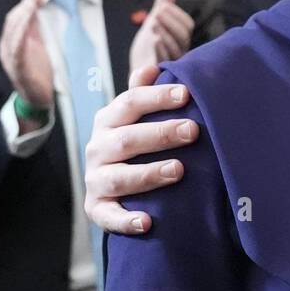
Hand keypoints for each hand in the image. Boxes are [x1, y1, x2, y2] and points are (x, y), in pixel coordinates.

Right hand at [0, 0, 53, 109]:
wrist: (38, 97)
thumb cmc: (37, 70)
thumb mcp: (36, 44)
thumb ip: (34, 28)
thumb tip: (35, 7)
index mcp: (11, 42)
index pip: (14, 19)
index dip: (24, 6)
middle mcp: (7, 49)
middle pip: (11, 24)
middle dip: (22, 9)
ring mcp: (10, 59)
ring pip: (12, 35)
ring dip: (21, 19)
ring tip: (30, 7)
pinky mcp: (18, 69)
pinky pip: (16, 52)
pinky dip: (19, 39)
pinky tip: (24, 29)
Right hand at [84, 64, 197, 234]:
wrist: (116, 182)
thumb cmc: (137, 139)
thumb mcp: (137, 114)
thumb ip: (143, 91)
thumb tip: (151, 67)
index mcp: (109, 120)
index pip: (130, 103)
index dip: (156, 97)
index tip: (186, 94)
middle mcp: (98, 148)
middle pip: (127, 139)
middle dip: (161, 134)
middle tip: (193, 131)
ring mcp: (96, 179)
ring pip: (119, 177)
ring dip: (148, 174)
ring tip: (178, 170)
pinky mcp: (97, 208)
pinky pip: (108, 217)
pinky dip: (126, 221)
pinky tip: (148, 222)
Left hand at [129, 0, 194, 71]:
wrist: (138, 73)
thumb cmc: (148, 48)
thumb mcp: (155, 22)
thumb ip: (163, 7)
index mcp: (181, 39)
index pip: (186, 25)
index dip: (176, 14)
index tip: (162, 5)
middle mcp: (181, 51)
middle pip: (183, 36)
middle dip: (171, 22)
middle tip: (157, 12)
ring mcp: (172, 63)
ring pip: (175, 48)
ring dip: (165, 33)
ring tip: (153, 23)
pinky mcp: (160, 73)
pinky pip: (165, 62)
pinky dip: (160, 49)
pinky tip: (154, 39)